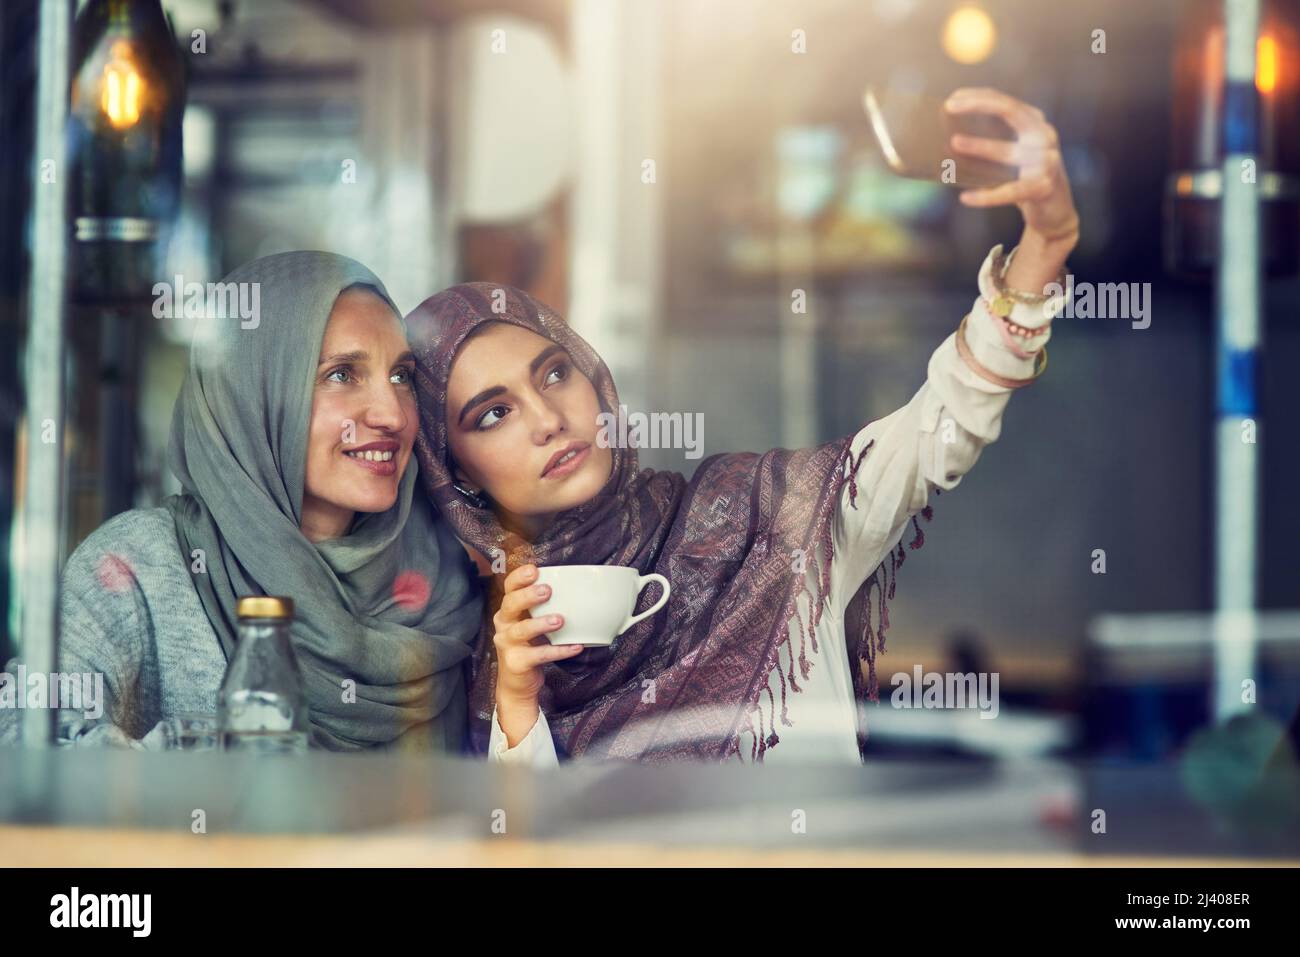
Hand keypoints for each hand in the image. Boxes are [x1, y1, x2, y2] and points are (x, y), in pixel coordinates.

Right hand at [492, 563, 581, 745]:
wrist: (517, 684)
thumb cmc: (530, 647)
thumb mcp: (532, 624)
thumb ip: (544, 608)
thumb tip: (579, 589)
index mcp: (508, 611)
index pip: (508, 589)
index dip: (519, 578)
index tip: (535, 569)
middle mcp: (504, 625)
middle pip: (510, 605)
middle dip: (528, 596)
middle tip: (547, 590)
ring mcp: (508, 645)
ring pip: (522, 631)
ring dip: (541, 623)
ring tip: (560, 620)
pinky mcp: (517, 663)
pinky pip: (539, 655)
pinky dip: (559, 650)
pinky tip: (576, 646)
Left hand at [945, 87, 1078, 290]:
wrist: (1056, 212)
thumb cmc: (1025, 179)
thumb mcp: (1014, 156)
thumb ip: (994, 142)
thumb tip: (947, 141)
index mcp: (1035, 124)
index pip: (1005, 102)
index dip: (978, 97)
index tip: (951, 100)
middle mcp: (1044, 136)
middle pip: (1010, 111)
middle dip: (978, 105)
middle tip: (949, 107)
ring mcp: (1047, 160)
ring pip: (1007, 151)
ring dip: (979, 146)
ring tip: (953, 143)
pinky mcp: (1043, 187)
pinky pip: (1010, 190)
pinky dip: (986, 196)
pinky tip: (966, 198)